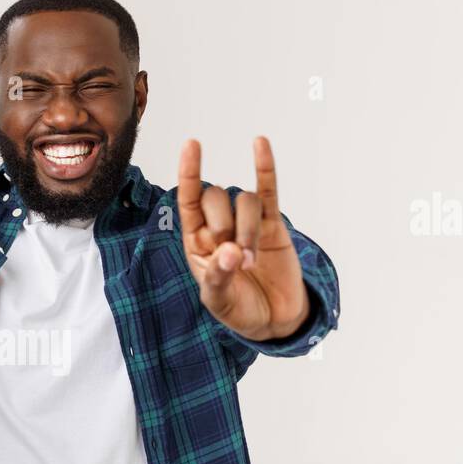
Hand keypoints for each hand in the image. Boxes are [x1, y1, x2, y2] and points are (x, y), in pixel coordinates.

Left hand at [177, 137, 309, 341]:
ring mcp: (247, 223)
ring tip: (251, 262)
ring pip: (245, 201)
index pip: (189, 201)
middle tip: (234, 257)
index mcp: (197, 243)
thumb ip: (219, 277)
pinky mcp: (273, 224)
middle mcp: (219, 227)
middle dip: (224, 224)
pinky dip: (265, 167)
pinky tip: (260, 144)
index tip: (192, 145)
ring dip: (247, 228)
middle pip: (217, 198)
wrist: (273, 319)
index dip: (189, 173)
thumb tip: (229, 251)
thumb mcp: (220, 302)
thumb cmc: (239, 310)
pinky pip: (268, 191)